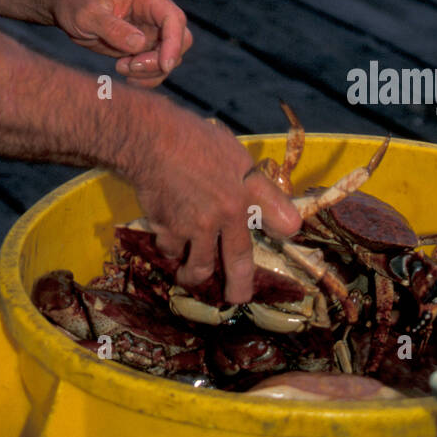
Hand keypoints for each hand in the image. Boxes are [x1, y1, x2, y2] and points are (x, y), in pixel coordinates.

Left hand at [52, 0, 191, 86]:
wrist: (67, 8)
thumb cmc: (75, 4)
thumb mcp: (87, 15)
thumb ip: (112, 28)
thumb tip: (140, 43)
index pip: (173, 18)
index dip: (174, 42)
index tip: (165, 65)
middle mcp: (153, 12)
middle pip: (180, 39)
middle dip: (160, 59)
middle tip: (129, 66)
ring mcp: (152, 29)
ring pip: (171, 56)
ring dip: (150, 70)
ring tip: (119, 67)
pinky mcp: (145, 45)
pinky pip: (158, 65)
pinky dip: (147, 76)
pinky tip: (125, 75)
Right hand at [128, 112, 301, 305]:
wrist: (152, 140)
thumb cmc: (192, 138)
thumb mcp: (231, 152)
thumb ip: (245, 180)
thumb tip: (251, 196)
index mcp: (249, 189)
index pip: (282, 219)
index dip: (284, 228)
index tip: (283, 234)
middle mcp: (229, 213)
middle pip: (239, 263)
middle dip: (239, 287)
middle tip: (237, 299)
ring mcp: (199, 227)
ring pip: (200, 267)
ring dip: (194, 277)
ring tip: (190, 278)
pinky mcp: (171, 231)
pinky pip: (171, 250)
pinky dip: (169, 248)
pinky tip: (166, 239)